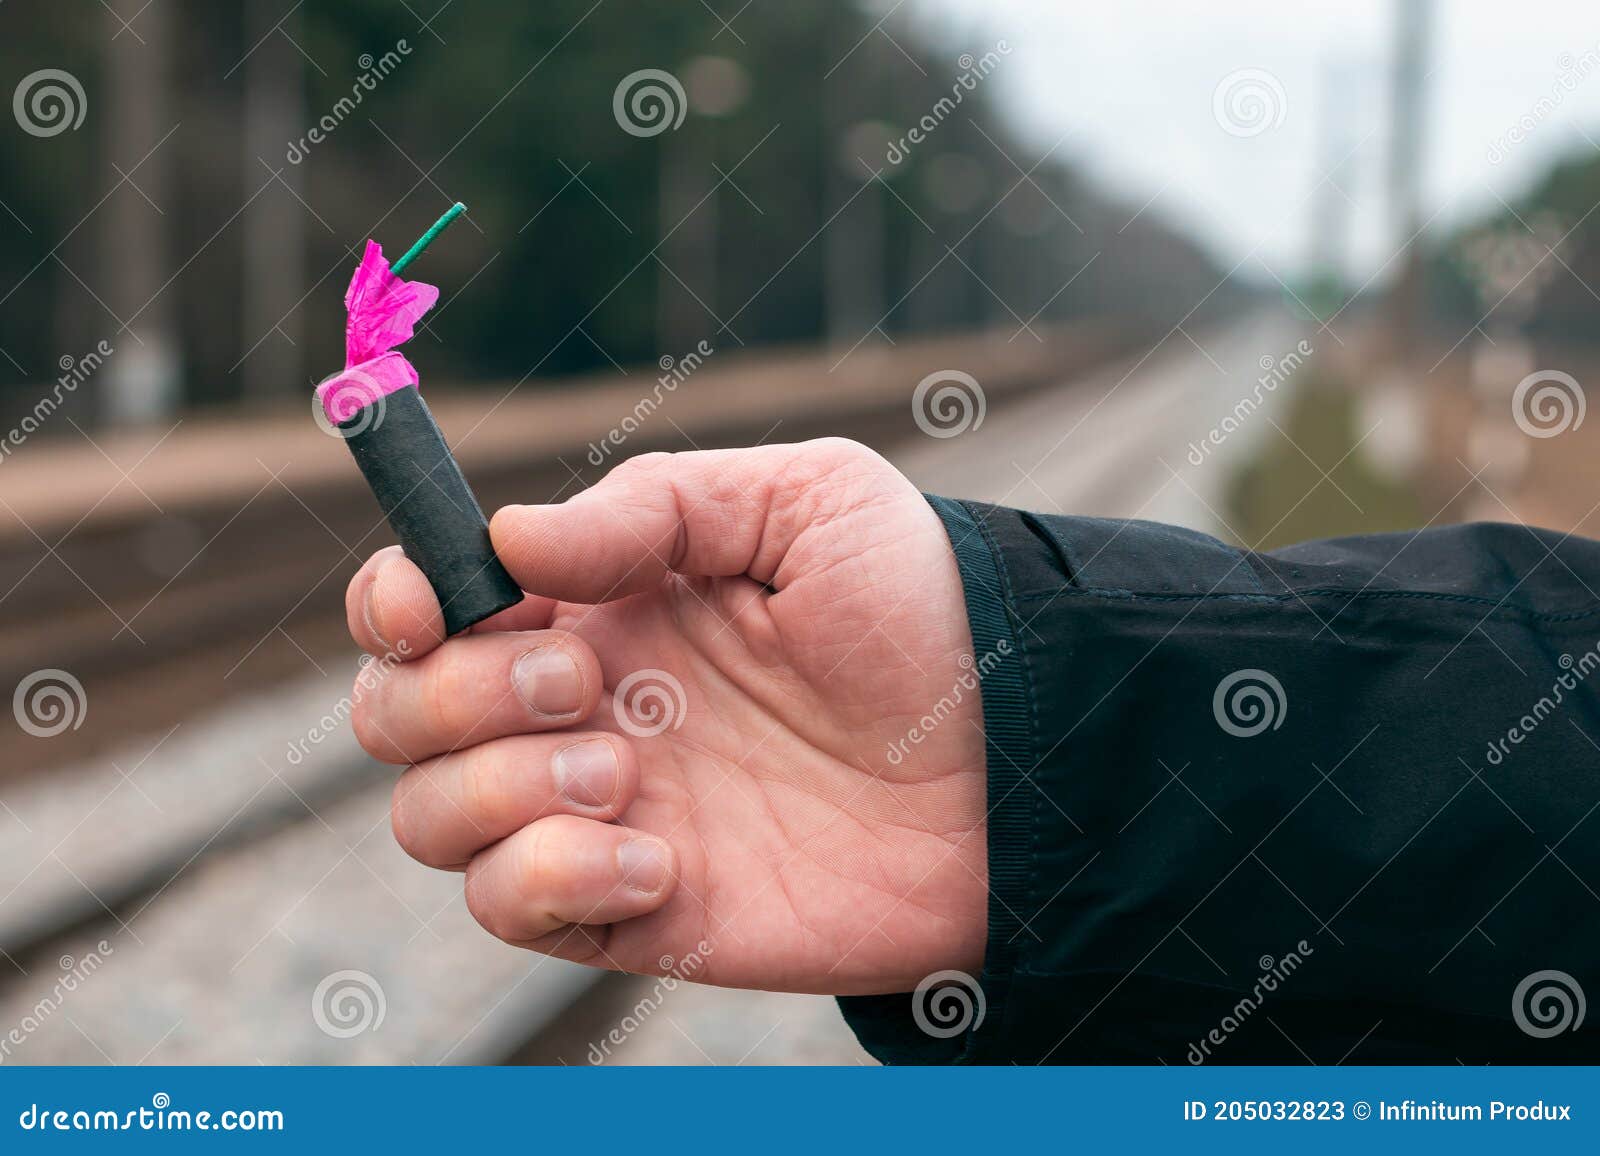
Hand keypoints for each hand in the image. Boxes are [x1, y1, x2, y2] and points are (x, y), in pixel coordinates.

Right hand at [345, 438, 985, 993]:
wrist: (1010, 763)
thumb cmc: (920, 613)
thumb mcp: (805, 502)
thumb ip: (652, 505)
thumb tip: (507, 543)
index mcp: (600, 603)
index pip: (427, 603)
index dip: (393, 600)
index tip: (429, 606)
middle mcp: (578, 706)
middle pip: (397, 716)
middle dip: (456, 695)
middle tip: (592, 684)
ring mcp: (597, 811)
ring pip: (430, 819)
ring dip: (500, 790)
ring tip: (629, 772)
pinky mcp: (633, 909)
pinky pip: (510, 910)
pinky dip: (549, 882)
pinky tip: (656, 859)